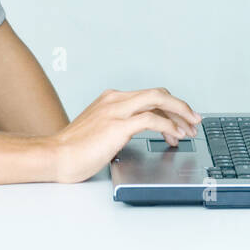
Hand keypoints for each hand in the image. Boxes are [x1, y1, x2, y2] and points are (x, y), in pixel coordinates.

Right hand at [46, 87, 201, 183]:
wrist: (55, 156)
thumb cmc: (73, 149)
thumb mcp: (99, 130)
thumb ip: (117, 126)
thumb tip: (137, 133)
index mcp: (111, 99)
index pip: (149, 95)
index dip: (169, 106)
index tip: (181, 119)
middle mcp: (115, 99)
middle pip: (158, 93)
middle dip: (181, 106)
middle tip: (194, 120)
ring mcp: (116, 110)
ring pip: (158, 100)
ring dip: (180, 114)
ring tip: (190, 129)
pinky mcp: (118, 125)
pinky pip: (151, 120)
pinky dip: (168, 126)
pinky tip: (174, 135)